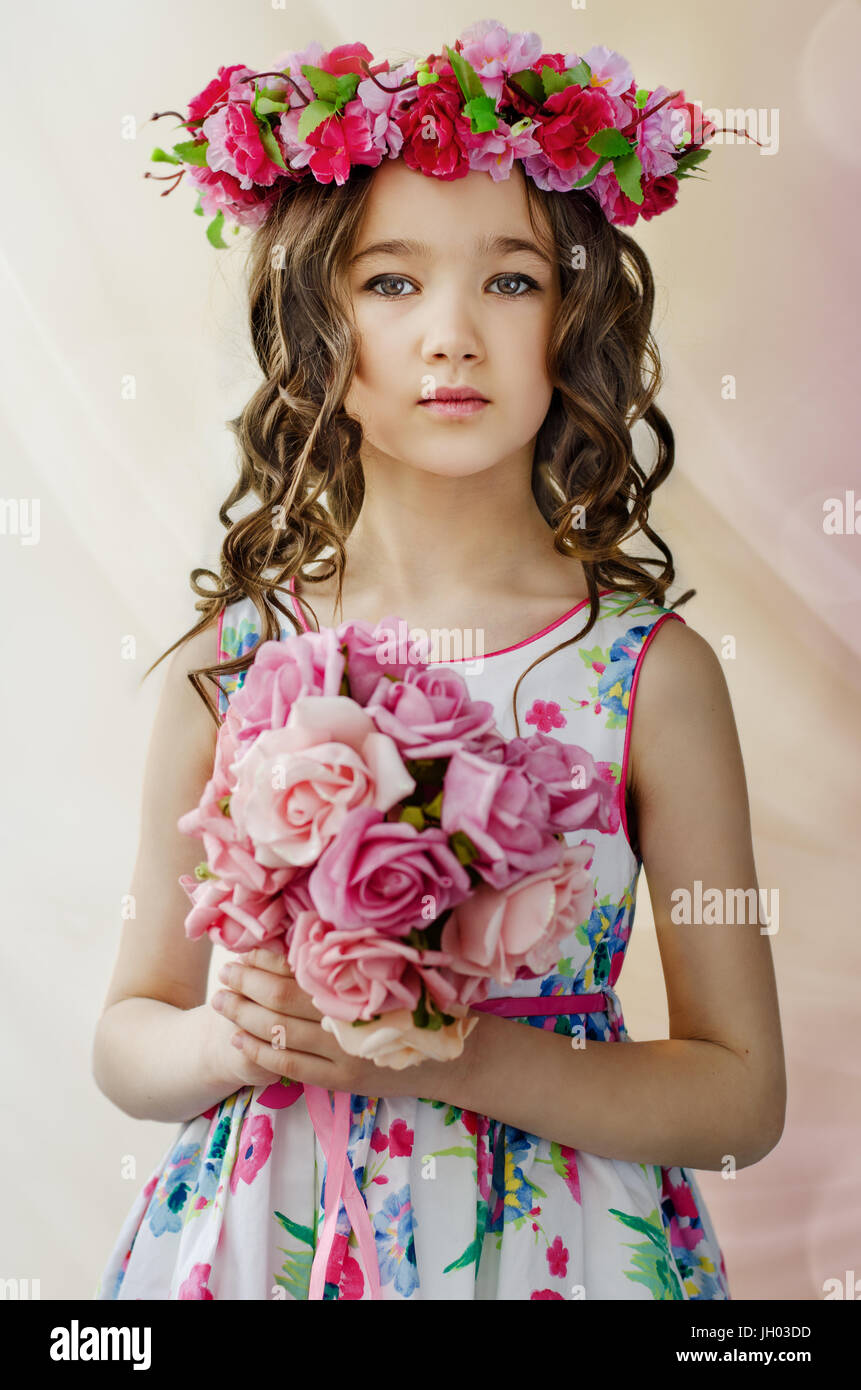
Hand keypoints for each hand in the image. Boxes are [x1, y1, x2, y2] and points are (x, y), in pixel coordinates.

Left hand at [208, 946, 462, 1099]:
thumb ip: (352, 958)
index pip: (300, 965)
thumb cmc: (419, 1005)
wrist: (451, 1056)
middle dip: (246, 983)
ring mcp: (343, 1050)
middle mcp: (348, 1014)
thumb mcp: (392, 972)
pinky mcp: (342, 1078)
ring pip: (280, 1031)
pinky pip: (290, 1065)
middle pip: (281, 996)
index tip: (243, 949)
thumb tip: (306, 930)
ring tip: (220, 1002)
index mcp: (358, 981)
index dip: (267, 957)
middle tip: (223, 973)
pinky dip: (260, 1052)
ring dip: (244, 1015)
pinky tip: (238, 1040)